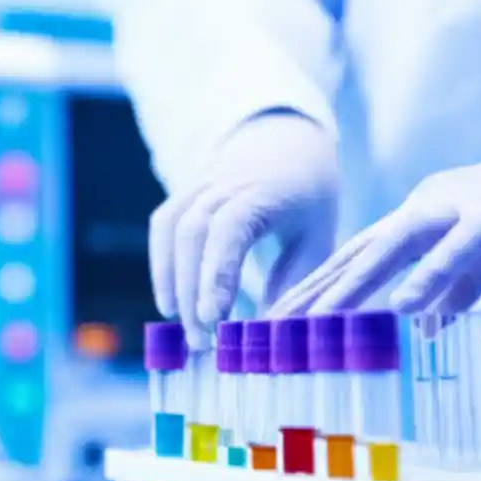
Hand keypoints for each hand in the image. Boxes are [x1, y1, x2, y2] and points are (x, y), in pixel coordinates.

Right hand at [149, 111, 338, 346]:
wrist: (287, 139)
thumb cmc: (308, 196)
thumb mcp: (319, 236)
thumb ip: (295, 280)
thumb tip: (269, 334)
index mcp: (265, 191)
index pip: (230, 230)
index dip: (217, 273)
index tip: (213, 318)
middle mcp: (226, 182)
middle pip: (194, 234)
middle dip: (192, 291)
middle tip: (203, 341)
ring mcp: (200, 183)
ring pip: (172, 230)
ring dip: (173, 282)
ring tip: (187, 328)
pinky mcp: (185, 191)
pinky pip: (163, 225)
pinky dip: (161, 265)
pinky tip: (169, 302)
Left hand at [269, 149, 480, 316]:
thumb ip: (453, 290)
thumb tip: (421, 328)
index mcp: (426, 213)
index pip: (360, 254)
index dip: (319, 286)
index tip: (280, 318)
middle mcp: (432, 203)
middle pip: (361, 249)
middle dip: (315, 289)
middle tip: (273, 325)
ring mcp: (463, 204)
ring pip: (394, 245)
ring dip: (352, 286)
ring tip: (316, 324)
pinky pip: (455, 249)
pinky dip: (427, 277)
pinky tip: (399, 308)